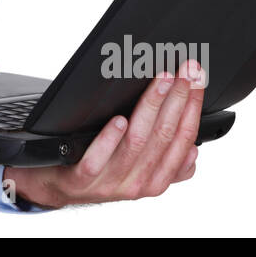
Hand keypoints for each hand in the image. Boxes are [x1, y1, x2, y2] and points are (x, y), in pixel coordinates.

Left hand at [4, 59, 205, 208]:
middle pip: (163, 137)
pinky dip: (110, 139)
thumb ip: (165, 161)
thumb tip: (193, 148)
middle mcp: (137, 184)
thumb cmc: (101, 168)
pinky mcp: (81, 179)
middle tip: (184, 70)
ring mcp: (109, 182)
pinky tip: (118, 119)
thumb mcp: (138, 169)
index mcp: (155, 179)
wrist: (58, 186)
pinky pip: (98, 159)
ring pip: (137, 142)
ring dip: (151, 108)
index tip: (197, 79)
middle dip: (178, 99)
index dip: (193, 107)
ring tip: (161, 82)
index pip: (182, 140)